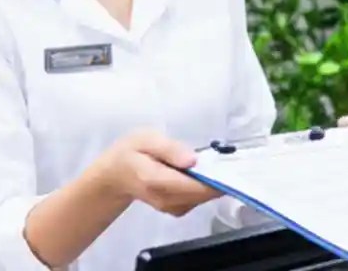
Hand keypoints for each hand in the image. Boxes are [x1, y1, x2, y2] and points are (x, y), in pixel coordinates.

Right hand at [102, 129, 220, 216]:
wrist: (114, 176)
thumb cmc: (130, 153)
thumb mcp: (145, 138)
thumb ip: (169, 148)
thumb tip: (193, 160)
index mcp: (157, 181)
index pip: (194, 187)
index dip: (216, 179)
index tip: (233, 165)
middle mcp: (166, 200)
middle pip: (203, 194)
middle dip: (217, 178)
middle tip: (227, 159)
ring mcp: (172, 208)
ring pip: (203, 198)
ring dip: (213, 182)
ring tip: (214, 163)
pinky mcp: (177, 209)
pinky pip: (198, 199)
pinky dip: (205, 187)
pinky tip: (203, 172)